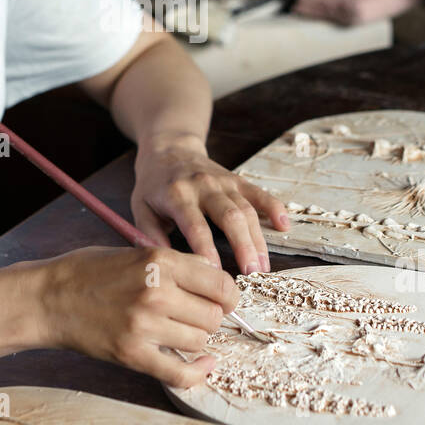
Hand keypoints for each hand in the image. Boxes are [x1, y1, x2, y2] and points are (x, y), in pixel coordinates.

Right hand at [35, 245, 239, 387]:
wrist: (48, 297)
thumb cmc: (90, 271)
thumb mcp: (137, 251)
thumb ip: (177, 262)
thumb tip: (215, 275)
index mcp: (161, 261)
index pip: (221, 284)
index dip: (228, 295)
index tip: (222, 300)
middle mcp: (157, 292)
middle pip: (214, 315)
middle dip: (210, 317)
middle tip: (193, 315)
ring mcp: (144, 325)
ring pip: (200, 340)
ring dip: (196, 339)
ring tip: (178, 330)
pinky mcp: (132, 353)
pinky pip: (179, 372)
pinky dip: (197, 372)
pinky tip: (204, 365)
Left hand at [130, 133, 290, 273]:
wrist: (169, 150)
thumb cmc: (153, 186)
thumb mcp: (140, 208)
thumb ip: (150, 236)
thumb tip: (167, 266)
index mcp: (177, 195)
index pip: (196, 226)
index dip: (207, 250)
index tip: (215, 273)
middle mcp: (204, 186)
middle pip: (230, 217)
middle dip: (243, 246)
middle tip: (251, 273)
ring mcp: (224, 182)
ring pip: (247, 210)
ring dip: (258, 239)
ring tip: (263, 267)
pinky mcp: (237, 180)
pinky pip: (259, 193)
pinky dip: (274, 208)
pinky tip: (284, 226)